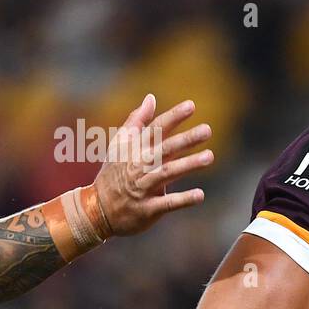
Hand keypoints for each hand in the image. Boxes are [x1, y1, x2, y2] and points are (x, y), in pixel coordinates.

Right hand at [94, 94, 213, 235]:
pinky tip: (200, 195)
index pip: (156, 129)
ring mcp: (143, 187)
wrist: (98, 210)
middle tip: (207, 130)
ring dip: (188, 164)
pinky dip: (183, 199)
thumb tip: (151, 97)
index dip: (173, 117)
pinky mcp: (147, 209)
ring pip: (167, 173)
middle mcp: (140, 165)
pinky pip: (167, 203)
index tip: (191, 105)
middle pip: (165, 149)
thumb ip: (137, 120)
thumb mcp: (120, 144)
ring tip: (210, 156)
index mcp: (136, 149)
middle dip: (186, 139)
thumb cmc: (115, 173)